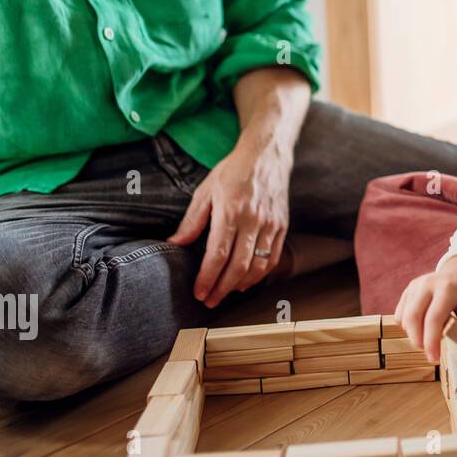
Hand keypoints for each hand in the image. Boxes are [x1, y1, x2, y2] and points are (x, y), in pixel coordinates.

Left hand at [168, 138, 292, 307]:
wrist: (266, 156)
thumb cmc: (233, 171)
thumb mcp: (205, 191)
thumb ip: (192, 221)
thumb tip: (175, 243)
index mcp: (231, 211)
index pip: (218, 255)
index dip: (207, 278)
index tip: (198, 292)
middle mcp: (253, 220)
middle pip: (238, 266)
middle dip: (222, 288)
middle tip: (209, 301)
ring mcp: (271, 224)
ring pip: (258, 266)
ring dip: (241, 285)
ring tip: (226, 292)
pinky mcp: (282, 226)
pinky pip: (272, 258)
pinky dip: (259, 274)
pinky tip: (246, 281)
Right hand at [395, 254, 456, 363]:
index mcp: (448, 288)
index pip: (434, 318)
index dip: (431, 341)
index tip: (434, 358)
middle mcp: (429, 284)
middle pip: (413, 317)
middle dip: (418, 340)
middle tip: (430, 353)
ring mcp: (416, 285)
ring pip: (404, 318)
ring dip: (414, 334)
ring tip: (433, 334)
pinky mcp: (409, 289)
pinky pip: (400, 314)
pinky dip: (408, 327)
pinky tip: (424, 325)